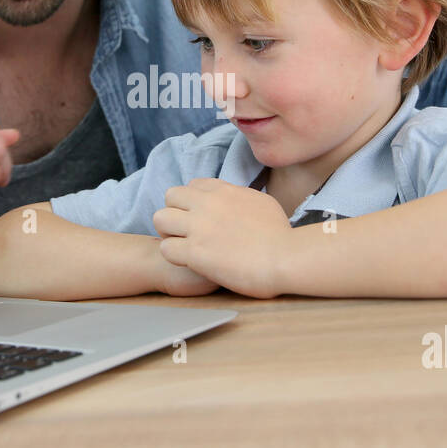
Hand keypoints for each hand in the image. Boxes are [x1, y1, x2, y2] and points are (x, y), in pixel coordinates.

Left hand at [152, 178, 291, 297]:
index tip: (201, 217)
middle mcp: (208, 204)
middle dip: (175, 213)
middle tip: (186, 232)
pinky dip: (173, 256)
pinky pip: (165, 248)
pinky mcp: (195, 252)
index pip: (193, 185)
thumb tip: (236, 199)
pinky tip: (188, 262)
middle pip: (170, 196)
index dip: (193, 202)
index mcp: (225, 191)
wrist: (286, 258)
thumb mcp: (262, 203)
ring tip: (182, 246)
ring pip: (160, 219)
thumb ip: (242, 198)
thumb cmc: (281, 235)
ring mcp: (199, 227)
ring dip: (168, 232)